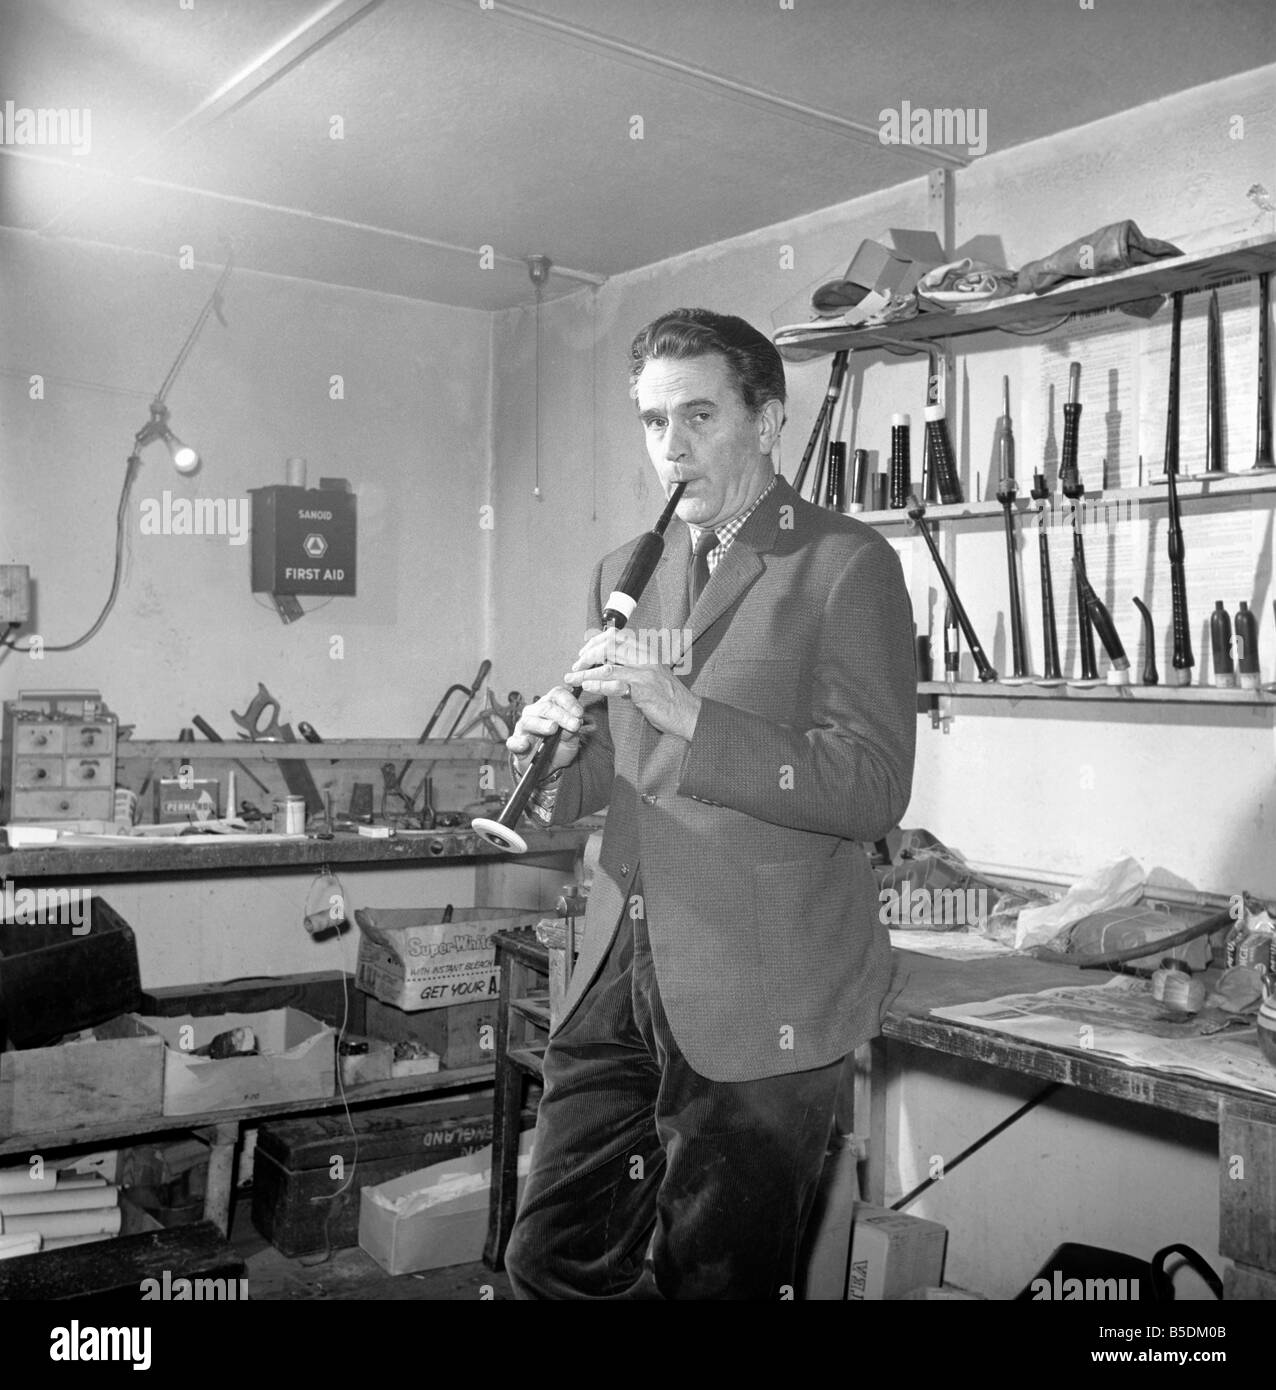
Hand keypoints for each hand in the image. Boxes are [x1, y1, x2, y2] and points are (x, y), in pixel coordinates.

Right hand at [507, 686, 586, 773]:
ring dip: (542, 724)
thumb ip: (573, 730)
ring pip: (528, 721)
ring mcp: (523, 728)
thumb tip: (576, 722)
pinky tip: (525, 744)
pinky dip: (518, 742)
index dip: (569, 701)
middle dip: (562, 715)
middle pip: (545, 707)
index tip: (580, 713)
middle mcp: (534, 713)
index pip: (557, 694)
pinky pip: (513, 741)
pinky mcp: (515, 744)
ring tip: (553, 728)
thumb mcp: (571, 739)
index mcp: (550, 706)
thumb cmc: (559, 746)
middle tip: (574, 725)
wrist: (548, 766)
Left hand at [568, 629, 701, 741]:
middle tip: (575, 666)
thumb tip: (607, 667)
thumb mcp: (651, 675)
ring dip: (586, 672)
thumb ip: (631, 668)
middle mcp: (645, 658)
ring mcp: (644, 673)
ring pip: (608, 666)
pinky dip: (597, 684)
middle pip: (610, 646)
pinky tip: (587, 686)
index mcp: (647, 651)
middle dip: (587, 655)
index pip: (618, 636)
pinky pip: (614, 684)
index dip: (597, 640)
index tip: (584, 650)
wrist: (688, 713)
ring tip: (572, 678)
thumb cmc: (669, 697)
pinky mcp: (643, 690)